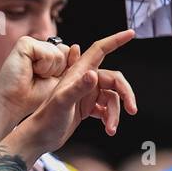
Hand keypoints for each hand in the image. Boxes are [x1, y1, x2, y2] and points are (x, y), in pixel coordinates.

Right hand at [0, 36, 68, 151]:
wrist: (14, 102)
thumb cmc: (34, 95)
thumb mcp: (60, 79)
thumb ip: (70, 64)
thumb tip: (76, 46)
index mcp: (46, 52)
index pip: (68, 52)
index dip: (63, 70)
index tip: (47, 79)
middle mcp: (38, 45)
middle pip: (65, 52)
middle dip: (57, 70)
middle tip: (39, 78)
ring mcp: (31, 43)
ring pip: (58, 53)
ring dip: (49, 70)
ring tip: (34, 75)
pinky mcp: (25, 43)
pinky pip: (47, 53)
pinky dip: (42, 66)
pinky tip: (30, 70)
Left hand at [12, 29, 137, 157]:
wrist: (39, 138)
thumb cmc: (46, 119)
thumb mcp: (62, 102)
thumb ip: (77, 88)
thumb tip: (94, 75)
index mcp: (77, 73)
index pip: (100, 50)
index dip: (115, 40)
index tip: (131, 32)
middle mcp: (83, 80)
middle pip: (114, 79)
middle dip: (125, 93)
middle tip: (132, 109)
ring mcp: (85, 94)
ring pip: (112, 97)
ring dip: (116, 112)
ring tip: (111, 128)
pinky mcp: (86, 107)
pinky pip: (107, 108)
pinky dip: (110, 117)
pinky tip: (108, 128)